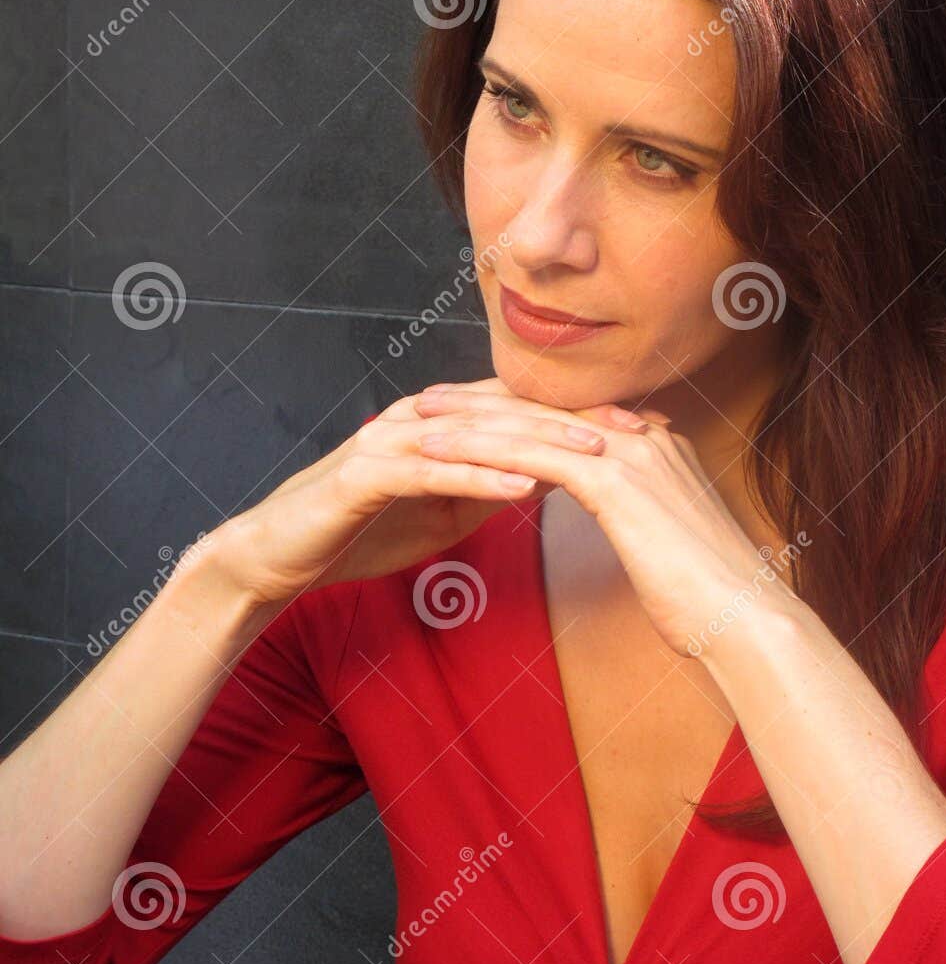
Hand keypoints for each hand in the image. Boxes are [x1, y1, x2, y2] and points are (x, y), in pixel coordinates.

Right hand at [211, 378, 658, 610]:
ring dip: (540, 443)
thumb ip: (492, 485)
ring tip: (598, 457)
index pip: (525, 409)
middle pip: (512, 410)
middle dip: (578, 421)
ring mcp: (391, 440)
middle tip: (640, 432)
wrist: (282, 555)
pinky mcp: (367, 473)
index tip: (645, 430)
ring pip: (479, 434)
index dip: (585, 417)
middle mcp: (422, 417)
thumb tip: (554, 477)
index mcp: (444, 421)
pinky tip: (524, 489)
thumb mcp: (445, 509)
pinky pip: (433, 473)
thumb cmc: (365, 530)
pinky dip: (480, 479)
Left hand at [410, 380, 801, 658]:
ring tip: (419, 418)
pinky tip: (439, 455)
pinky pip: (531, 456)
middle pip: (546, 408)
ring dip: (468, 420)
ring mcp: (633, 453)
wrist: (746, 619)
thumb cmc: (711, 600)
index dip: (519, 411)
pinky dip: (480, 451)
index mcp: (659, 447)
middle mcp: (646, 437)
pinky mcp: (615, 482)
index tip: (472, 411)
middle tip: (430, 399)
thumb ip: (647, 519)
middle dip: (484, 402)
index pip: (572, 416)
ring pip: (531, 425)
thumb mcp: (671, 544)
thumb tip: (632, 526)